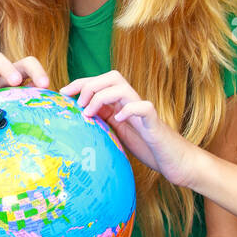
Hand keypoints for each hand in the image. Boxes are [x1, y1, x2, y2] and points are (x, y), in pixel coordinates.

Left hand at [61, 71, 198, 187]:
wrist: (174, 160)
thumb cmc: (146, 147)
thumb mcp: (117, 134)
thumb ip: (102, 123)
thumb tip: (76, 120)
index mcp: (121, 104)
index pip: (100, 81)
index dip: (80, 83)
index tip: (62, 93)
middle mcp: (131, 102)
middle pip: (112, 76)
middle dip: (90, 85)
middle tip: (78, 105)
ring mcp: (143, 111)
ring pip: (124, 87)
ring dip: (102, 96)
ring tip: (90, 114)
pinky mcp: (155, 123)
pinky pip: (144, 107)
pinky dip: (130, 109)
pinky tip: (119, 120)